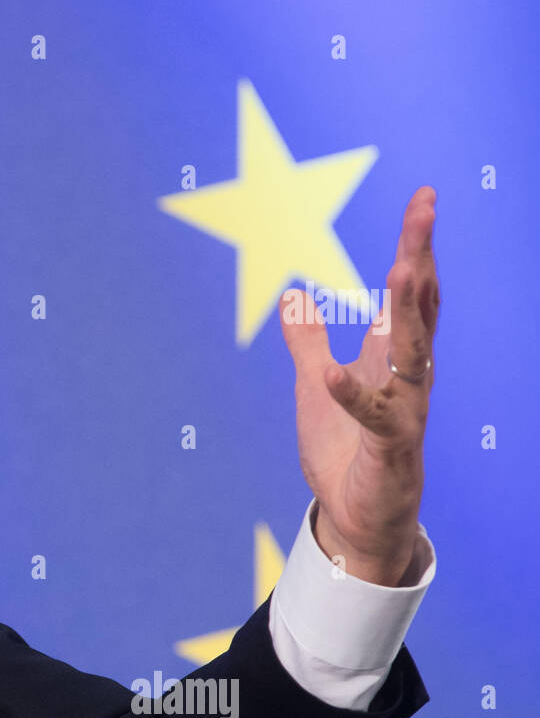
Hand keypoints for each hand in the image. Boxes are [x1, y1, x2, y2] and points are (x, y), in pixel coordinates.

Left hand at [278, 186, 439, 586]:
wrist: (357, 518)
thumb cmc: (344, 451)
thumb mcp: (313, 387)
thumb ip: (306, 342)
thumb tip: (292, 296)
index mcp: (390, 359)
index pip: (408, 293)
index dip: (414, 246)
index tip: (423, 199)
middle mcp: (407, 378)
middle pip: (419, 308)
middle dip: (420, 257)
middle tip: (425, 209)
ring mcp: (405, 412)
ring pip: (414, 354)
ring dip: (408, 311)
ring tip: (403, 269)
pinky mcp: (390, 448)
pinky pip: (375, 417)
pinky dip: (352, 395)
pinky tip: (333, 374)